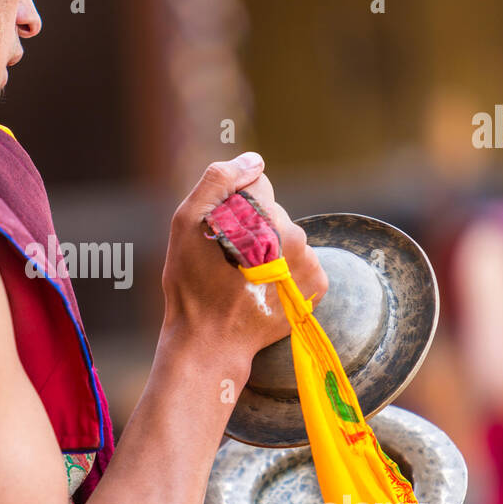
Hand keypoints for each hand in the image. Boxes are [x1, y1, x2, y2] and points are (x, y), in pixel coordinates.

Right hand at [161, 153, 327, 366]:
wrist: (210, 342)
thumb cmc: (191, 284)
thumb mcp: (185, 224)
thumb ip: (218, 180)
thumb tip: (255, 161)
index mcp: (261, 215)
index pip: (258, 185)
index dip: (234, 203)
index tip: (221, 229)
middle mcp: (292, 235)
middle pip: (274, 211)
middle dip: (253, 227)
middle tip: (227, 259)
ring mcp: (308, 262)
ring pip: (289, 236)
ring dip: (271, 248)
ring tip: (244, 276)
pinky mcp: (317, 284)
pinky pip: (302, 260)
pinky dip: (285, 268)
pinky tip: (263, 286)